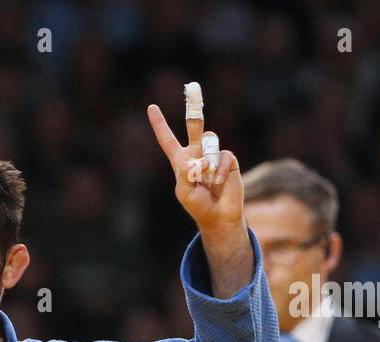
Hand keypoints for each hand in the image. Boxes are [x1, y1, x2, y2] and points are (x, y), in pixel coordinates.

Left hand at [146, 85, 242, 234]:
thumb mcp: (184, 193)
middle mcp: (197, 153)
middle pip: (194, 125)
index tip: (151, 108)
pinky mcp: (228, 160)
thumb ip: (185, 175)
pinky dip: (218, 170)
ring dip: (207, 161)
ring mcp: (213, 155)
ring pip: (209, 142)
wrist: (219, 216)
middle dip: (194, 106)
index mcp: (181, 160)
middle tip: (192, 87)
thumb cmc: (198, 205)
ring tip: (207, 180)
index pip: (167, 139)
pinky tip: (218, 183)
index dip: (160, 124)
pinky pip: (222, 156)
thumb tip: (195, 159)